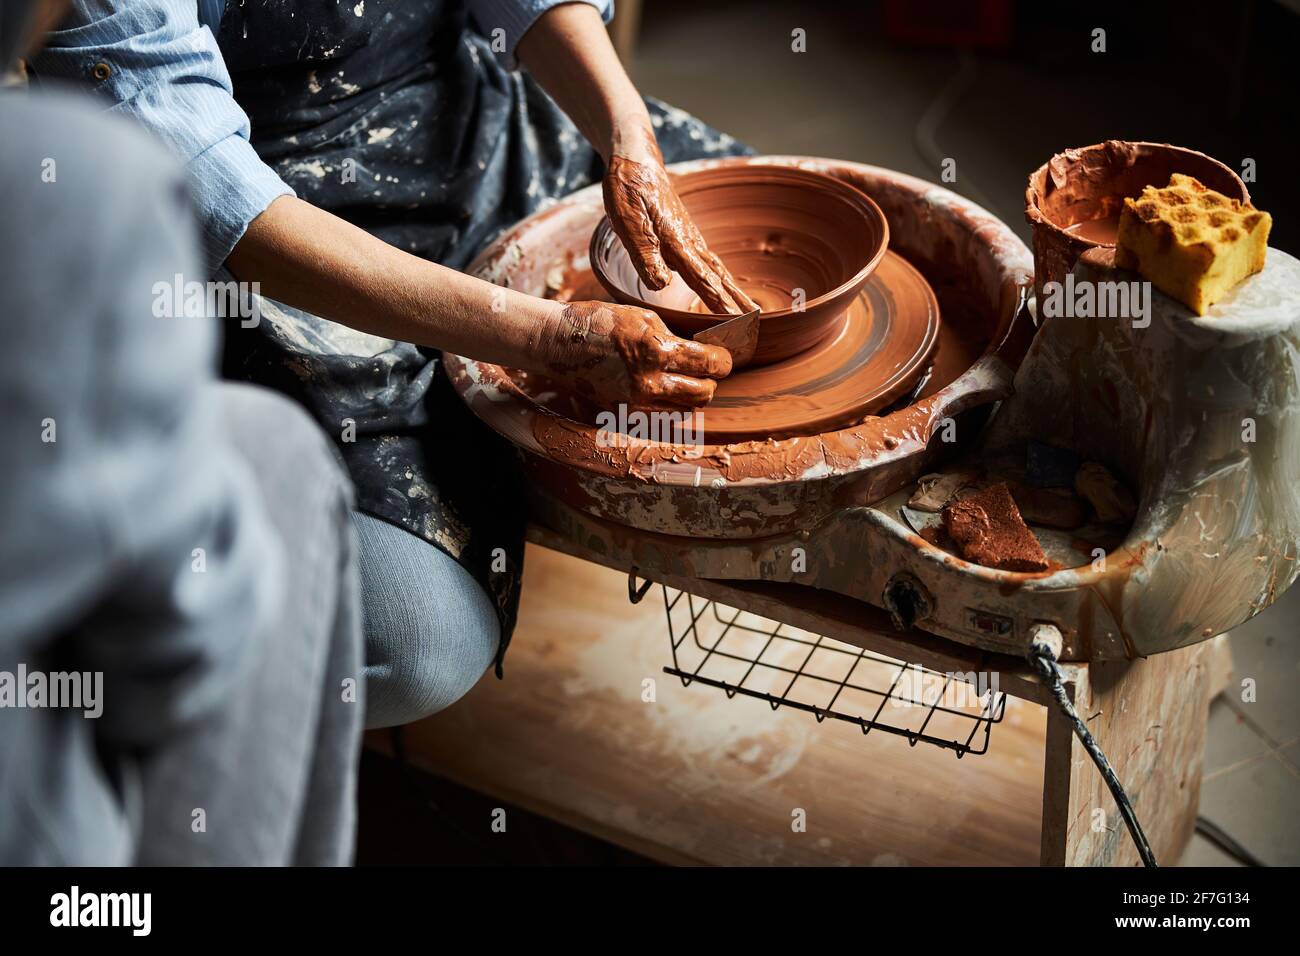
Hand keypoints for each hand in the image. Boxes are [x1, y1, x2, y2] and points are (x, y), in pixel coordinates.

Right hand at [538, 300, 731, 409]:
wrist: (557, 344)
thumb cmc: (598, 323)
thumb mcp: (643, 318)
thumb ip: (673, 337)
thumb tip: (700, 349)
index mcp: (657, 351)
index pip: (710, 365)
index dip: (723, 362)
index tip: (724, 359)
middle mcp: (649, 383)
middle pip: (703, 395)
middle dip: (710, 382)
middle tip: (706, 371)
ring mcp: (634, 404)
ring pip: (684, 411)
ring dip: (690, 397)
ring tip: (683, 381)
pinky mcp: (622, 415)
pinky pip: (658, 417)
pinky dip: (666, 407)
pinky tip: (660, 391)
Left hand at [603, 132, 758, 315]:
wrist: (636, 160)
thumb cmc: (629, 191)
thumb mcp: (629, 225)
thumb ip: (645, 256)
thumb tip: (661, 284)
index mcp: (678, 244)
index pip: (704, 282)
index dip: (720, 305)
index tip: (737, 324)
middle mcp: (690, 243)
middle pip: (719, 279)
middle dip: (736, 302)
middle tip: (756, 324)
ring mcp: (690, 238)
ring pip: (717, 270)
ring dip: (733, 290)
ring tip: (749, 309)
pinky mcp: (685, 234)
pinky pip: (709, 261)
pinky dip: (721, 277)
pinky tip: (723, 283)